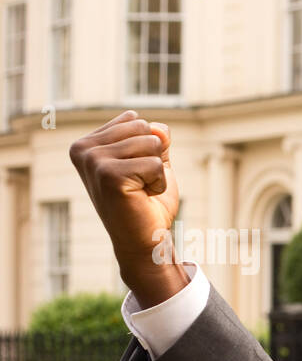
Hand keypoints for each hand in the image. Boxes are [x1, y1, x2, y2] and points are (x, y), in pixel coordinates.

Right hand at [68, 110, 187, 307]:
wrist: (145, 241)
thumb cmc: (148, 203)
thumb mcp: (153, 161)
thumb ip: (155, 137)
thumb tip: (159, 129)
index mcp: (87, 143)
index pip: (134, 119)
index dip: (148, 147)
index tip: (134, 172)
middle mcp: (84, 149)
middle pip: (143, 127)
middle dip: (153, 157)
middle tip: (140, 184)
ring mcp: (93, 161)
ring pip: (151, 143)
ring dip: (157, 171)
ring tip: (141, 191)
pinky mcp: (109, 175)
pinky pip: (155, 163)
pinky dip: (159, 182)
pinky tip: (143, 197)